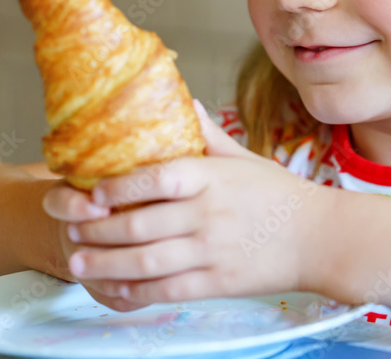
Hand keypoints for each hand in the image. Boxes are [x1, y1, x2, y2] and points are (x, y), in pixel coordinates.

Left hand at [57, 99, 327, 307]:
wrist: (320, 238)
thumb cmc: (278, 194)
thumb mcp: (243, 157)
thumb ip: (207, 134)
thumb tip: (184, 99)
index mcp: (211, 178)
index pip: (155, 178)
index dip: (117, 187)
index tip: (90, 191)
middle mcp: (208, 214)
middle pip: (141, 224)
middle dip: (98, 229)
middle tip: (70, 227)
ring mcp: (212, 251)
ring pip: (147, 261)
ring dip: (106, 263)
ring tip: (77, 261)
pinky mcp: (217, 282)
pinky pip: (167, 289)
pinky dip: (135, 291)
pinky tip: (113, 288)